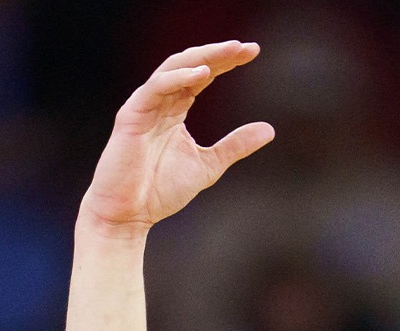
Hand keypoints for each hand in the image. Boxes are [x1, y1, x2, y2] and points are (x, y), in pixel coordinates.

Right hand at [79, 41, 275, 236]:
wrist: (129, 215)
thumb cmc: (160, 190)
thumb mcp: (209, 165)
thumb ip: (235, 145)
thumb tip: (270, 129)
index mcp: (175, 109)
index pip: (202, 75)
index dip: (226, 62)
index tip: (252, 52)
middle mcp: (160, 102)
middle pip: (190, 65)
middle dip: (218, 53)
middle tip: (246, 47)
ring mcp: (144, 106)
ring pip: (173, 69)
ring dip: (202, 58)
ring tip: (230, 51)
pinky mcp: (132, 116)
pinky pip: (156, 88)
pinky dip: (178, 78)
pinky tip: (202, 74)